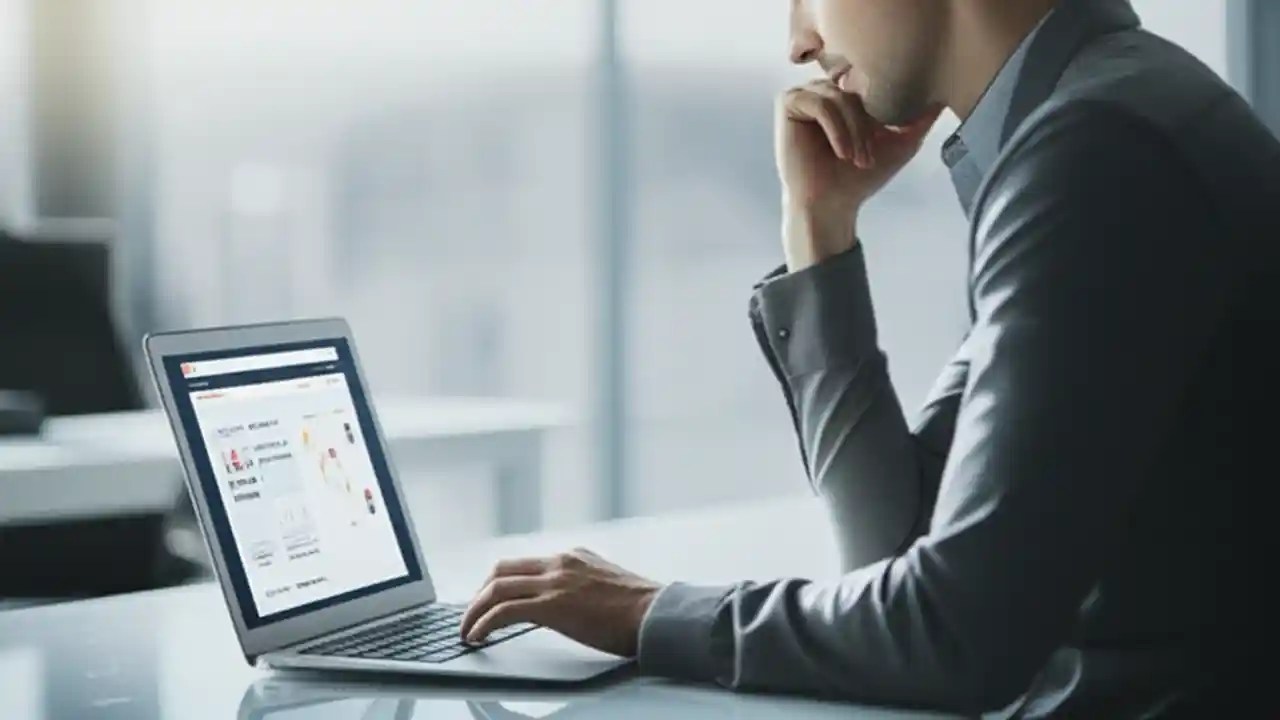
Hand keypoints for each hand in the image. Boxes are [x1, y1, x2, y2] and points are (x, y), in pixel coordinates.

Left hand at [459, 547, 661, 657]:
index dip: (500, 582)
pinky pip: (504, 611)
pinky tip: (477, 636)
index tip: (491, 599)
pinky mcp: (552, 605)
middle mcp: (560, 563)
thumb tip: (571, 604)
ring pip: (497, 587)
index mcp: (573, 556)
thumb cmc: (641, 608)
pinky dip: (484, 623)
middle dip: (480, 593)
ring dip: (475, 610)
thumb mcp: (607, 585)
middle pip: (502, 569)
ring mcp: (555, 582)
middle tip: (473, 614)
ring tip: (467, 630)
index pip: (525, 564)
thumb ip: (584, 586)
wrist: (657, 613)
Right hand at [776, 81, 940, 267]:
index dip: (880, 108)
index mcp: (847, 95)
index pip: (870, 83)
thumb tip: (944, 99)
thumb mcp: (900, 144)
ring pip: (839, 97)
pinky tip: (840, 153)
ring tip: (855, 159)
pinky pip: (821, 104)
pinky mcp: (789, 103)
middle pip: (855, 92)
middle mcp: (825, 90)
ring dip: (853, 132)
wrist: (831, 205)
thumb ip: (920, 121)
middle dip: (865, 128)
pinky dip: (836, 130)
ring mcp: (805, 94)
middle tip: (866, 159)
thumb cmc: (860, 178)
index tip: (880, 141)